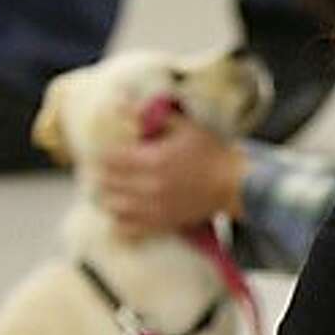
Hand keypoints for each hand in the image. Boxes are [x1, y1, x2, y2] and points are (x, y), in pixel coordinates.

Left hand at [94, 121, 246, 238]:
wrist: (233, 184)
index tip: (102, 152)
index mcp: (152, 160)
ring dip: (107, 198)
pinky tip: (118, 216)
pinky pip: (129, 230)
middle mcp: (149, 186)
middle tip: (101, 171)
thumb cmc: (210, 152)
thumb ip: (151, 116)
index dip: (102, 155)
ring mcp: (155, 208)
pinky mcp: (162, 223)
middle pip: (108, 183)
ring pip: (113, 207)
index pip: (110, 159)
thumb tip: (121, 104)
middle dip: (101, 176)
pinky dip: (118, 224)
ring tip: (107, 192)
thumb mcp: (183, 126)